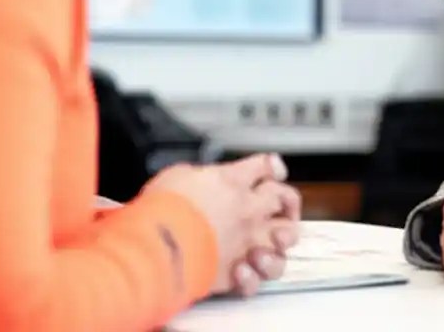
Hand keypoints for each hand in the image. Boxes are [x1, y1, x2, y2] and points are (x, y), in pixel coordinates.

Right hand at [142, 153, 300, 296]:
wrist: (157, 247)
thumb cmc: (160, 211)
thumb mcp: (176, 176)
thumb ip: (196, 176)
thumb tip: (198, 180)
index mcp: (232, 181)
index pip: (265, 166)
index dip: (271, 166)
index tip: (272, 169)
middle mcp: (248, 209)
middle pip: (284, 197)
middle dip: (286, 200)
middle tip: (278, 204)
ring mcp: (249, 240)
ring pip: (287, 237)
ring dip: (282, 239)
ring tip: (266, 238)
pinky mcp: (239, 271)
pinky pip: (259, 277)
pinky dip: (254, 276)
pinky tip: (241, 270)